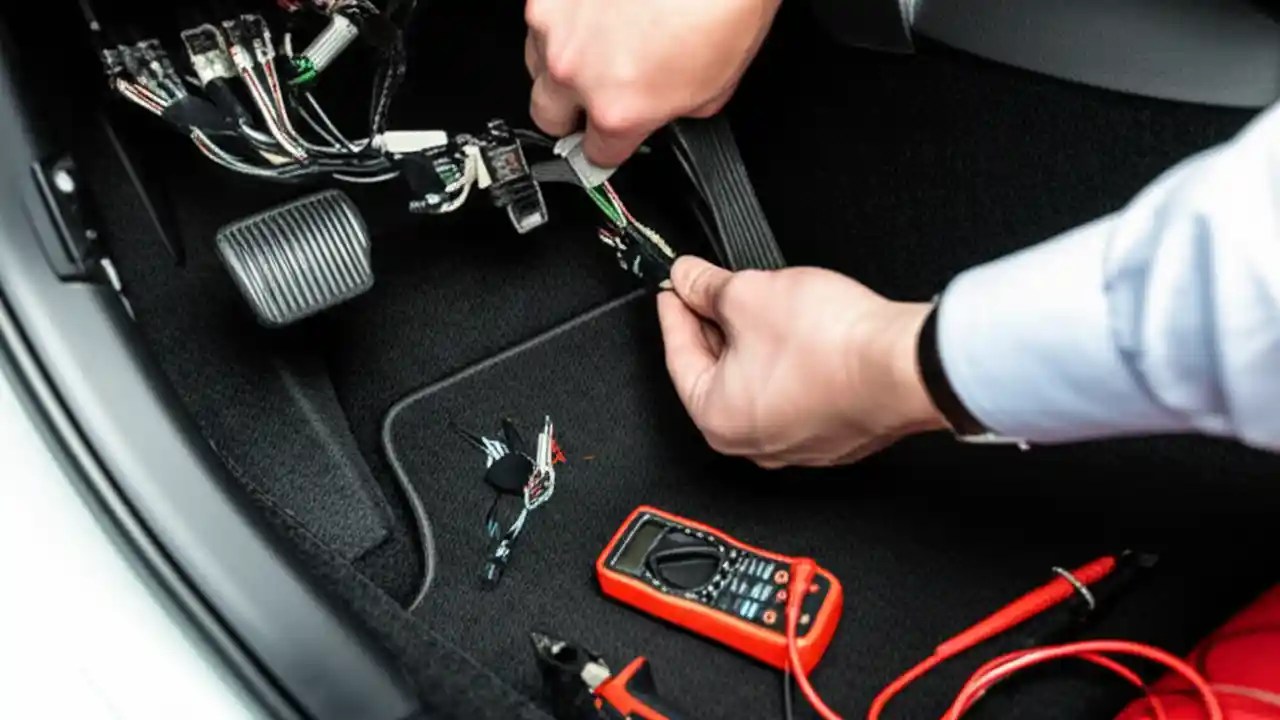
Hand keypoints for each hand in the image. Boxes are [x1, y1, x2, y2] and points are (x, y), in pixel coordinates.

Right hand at [524, 0, 780, 165]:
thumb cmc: (720, 5)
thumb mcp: (713, 89)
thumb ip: (671, 112)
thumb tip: (661, 109)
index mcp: (617, 109)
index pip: (595, 154)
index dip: (607, 148)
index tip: (610, 140)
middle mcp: (575, 70)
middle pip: (548, 117)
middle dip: (571, 114)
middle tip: (599, 94)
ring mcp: (554, 24)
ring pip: (537, 64)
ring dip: (564, 62)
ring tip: (605, 41)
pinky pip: (545, 17)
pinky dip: (569, 18)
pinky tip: (603, 8)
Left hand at [656, 256, 947, 467]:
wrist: (904, 365)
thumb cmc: (831, 346)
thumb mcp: (749, 294)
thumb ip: (707, 286)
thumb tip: (688, 278)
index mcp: (717, 418)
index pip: (679, 356)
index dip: (674, 311)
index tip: (673, 288)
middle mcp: (753, 443)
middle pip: (716, 373)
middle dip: (713, 326)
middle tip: (708, 289)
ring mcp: (797, 443)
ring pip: (757, 384)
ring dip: (752, 344)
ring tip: (759, 305)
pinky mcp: (833, 433)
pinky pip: (794, 394)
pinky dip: (788, 364)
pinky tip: (798, 335)